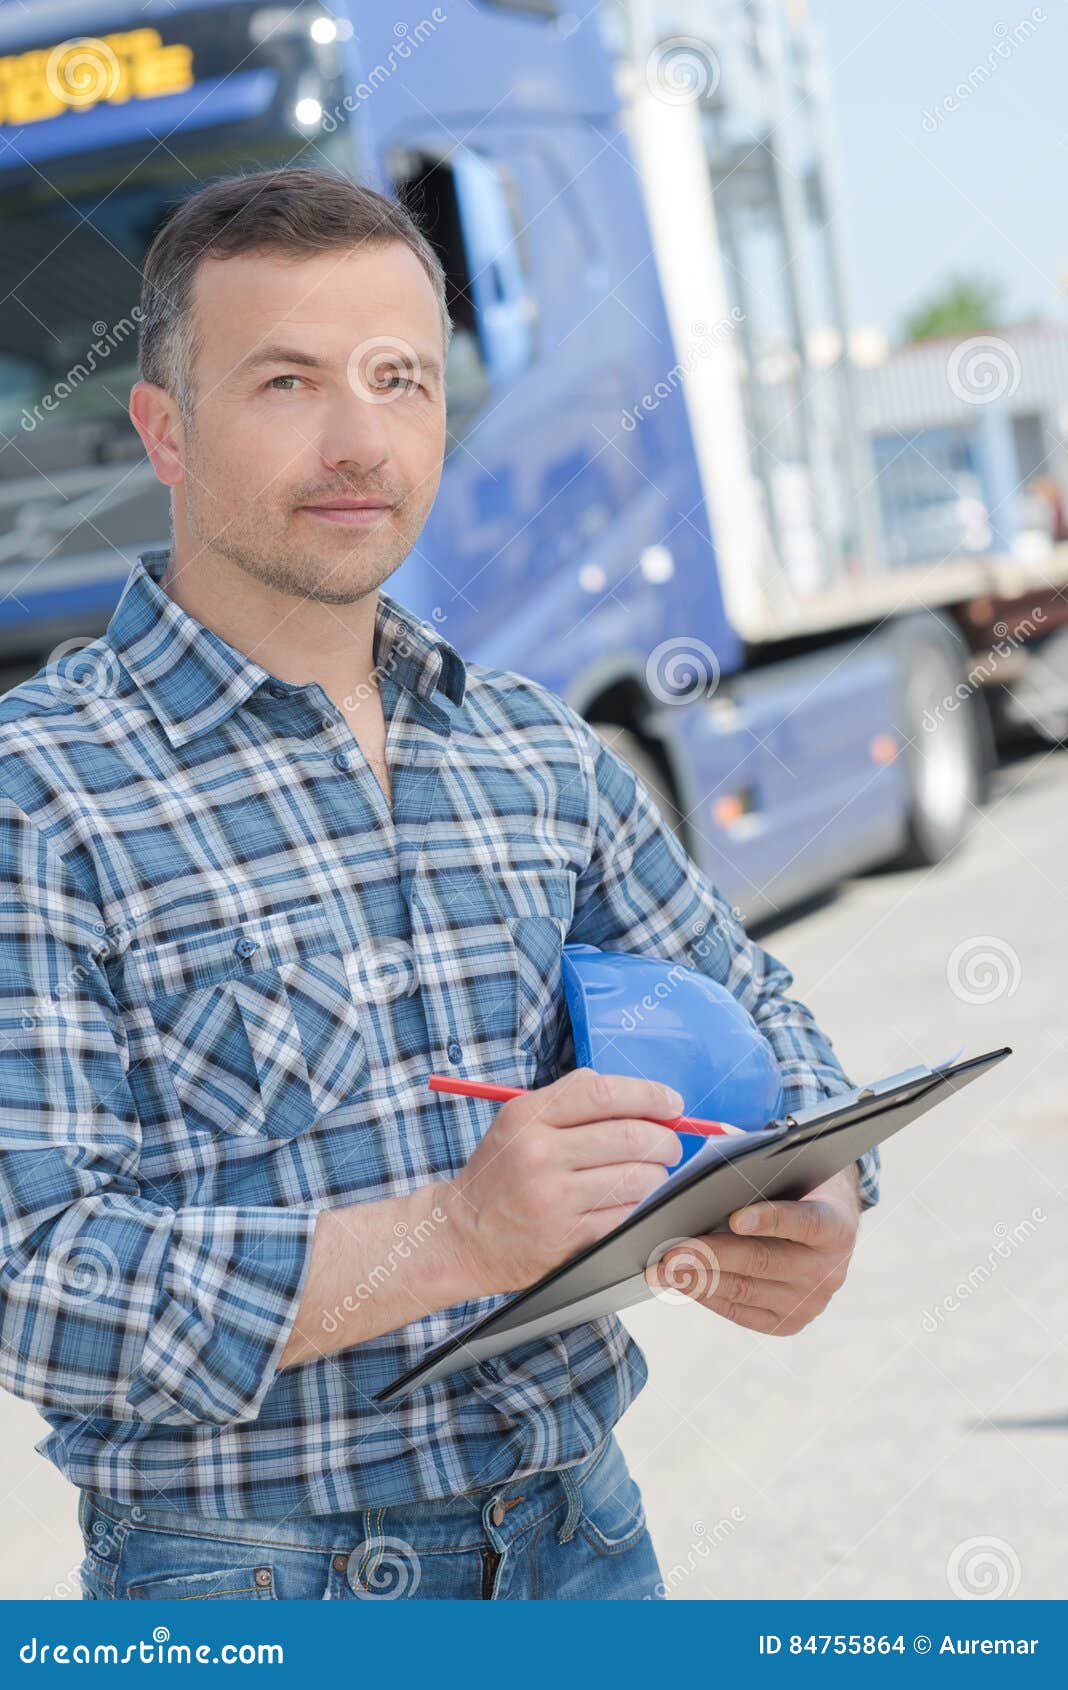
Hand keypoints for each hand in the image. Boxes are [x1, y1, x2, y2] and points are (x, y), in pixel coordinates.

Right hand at [443, 1068, 683, 1297]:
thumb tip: (640, 1097)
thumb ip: (571, 1100)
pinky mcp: (568, 1238)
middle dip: (665, 1138)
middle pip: (630, 1136)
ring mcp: (554, 1199)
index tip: (672, 1103)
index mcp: (528, 1117)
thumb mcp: (519, 1122)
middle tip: (670, 1143)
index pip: (603, 1093)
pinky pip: (626, 1214)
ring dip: (657, 1174)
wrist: (462, 1234)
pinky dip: (640, 1205)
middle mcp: (539, 1154)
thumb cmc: (499, 1173)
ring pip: (637, 1178)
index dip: (650, 1095)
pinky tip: (631, 1200)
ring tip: (651, 1173)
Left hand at [643, 1164, 862, 1335]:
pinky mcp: (789, 1323)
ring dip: (698, 1280)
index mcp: (837, 1226)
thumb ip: (760, 1176)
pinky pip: (741, 1312)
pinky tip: (683, 1283)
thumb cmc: (796, 1189)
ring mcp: (810, 1303)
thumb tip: (707, 1184)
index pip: (806, 1222)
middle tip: (670, 1252)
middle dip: (710, 1256)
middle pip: (762, 1262)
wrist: (827, 1226)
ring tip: (663, 1270)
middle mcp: (829, 1270)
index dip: (770, 1220)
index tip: (735, 1217)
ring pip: (745, 1290)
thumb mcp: (791, 1174)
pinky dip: (708, 1296)